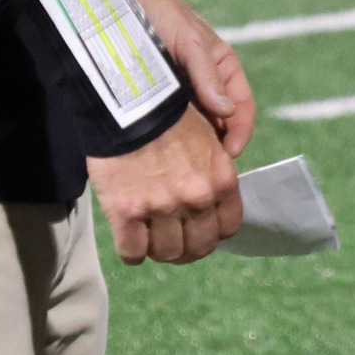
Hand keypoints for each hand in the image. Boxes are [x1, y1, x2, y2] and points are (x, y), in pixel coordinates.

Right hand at [86, 107, 241, 264]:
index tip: (199, 228)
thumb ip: (216, 169)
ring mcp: (162, 206)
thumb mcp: (207, 134)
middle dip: (187, 247)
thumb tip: (216, 195)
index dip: (212, 231)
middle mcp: (197, 197)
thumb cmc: (168, 113)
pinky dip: (131, 252)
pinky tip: (129, 238)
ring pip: (166, 253)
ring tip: (149, 236)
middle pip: (199, 247)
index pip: (228, 227)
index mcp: (221, 178)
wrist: (126, 101)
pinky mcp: (127, 211)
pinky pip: (133, 253)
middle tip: (173, 238)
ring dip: (158, 249)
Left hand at [133, 0, 255, 158]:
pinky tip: (162, 150)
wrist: (117, 4)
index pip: (242, 106)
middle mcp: (205, 82)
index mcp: (223, 66)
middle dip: (215, 147)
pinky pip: (171, 124)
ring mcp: (182, 92)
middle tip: (203, 167)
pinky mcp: (159, 99)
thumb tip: (227, 111)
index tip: (230, 153)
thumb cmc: (160, 13)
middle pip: (220, 123)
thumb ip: (208, 74)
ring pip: (196, 127)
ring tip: (182, 164)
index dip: (240, 131)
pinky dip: (171, 139)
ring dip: (193, 146)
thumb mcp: (189, 41)